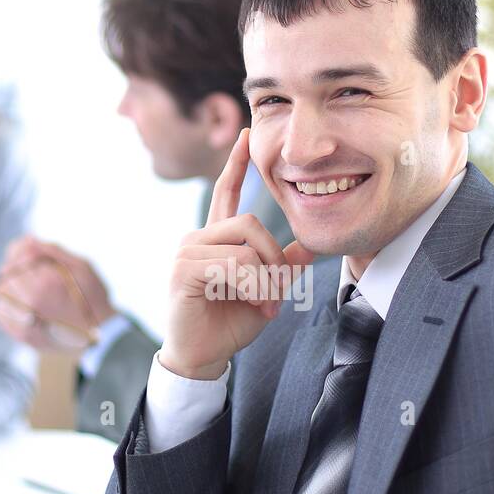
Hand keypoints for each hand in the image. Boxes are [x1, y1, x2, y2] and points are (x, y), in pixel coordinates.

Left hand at [0, 237, 115, 350]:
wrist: (101, 337)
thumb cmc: (94, 299)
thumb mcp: (82, 267)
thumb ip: (54, 251)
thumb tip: (28, 239)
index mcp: (46, 284)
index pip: (20, 255)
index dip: (27, 249)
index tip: (36, 252)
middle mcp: (31, 304)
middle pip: (7, 272)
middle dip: (19, 265)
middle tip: (35, 269)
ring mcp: (24, 322)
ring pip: (1, 291)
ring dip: (12, 283)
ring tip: (30, 285)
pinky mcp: (21, 335)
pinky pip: (0, 312)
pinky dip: (6, 302)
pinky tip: (23, 301)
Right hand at [160, 128, 314, 379]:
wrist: (202, 357)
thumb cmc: (228, 324)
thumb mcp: (265, 291)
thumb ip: (282, 266)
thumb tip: (310, 246)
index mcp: (215, 240)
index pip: (226, 193)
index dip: (238, 165)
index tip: (247, 135)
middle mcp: (197, 239)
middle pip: (250, 223)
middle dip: (273, 259)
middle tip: (277, 292)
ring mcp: (186, 252)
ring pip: (245, 247)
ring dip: (264, 280)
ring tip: (263, 305)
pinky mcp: (184, 270)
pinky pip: (234, 265)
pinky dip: (252, 287)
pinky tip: (251, 304)